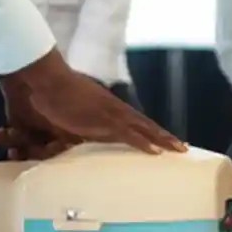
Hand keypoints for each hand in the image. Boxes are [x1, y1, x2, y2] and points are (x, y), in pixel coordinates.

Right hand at [0, 49, 185, 159]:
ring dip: (162, 139)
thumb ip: (81, 123)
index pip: (137, 120)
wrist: (48, 80)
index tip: (166, 140)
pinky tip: (155, 151)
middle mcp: (115, 108)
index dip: (152, 131)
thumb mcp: (71, 113)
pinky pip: (128, 134)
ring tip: (178, 149)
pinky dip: (143, 142)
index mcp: (110, 107)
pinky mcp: (103, 119)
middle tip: (182, 148)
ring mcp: (111, 113)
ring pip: (144, 128)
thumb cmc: (55, 95)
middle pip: (146, 124)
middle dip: (164, 136)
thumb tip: (82, 134)